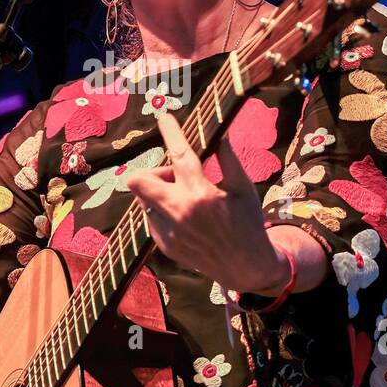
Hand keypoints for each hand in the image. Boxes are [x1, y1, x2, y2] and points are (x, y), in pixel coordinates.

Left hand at [125, 112, 291, 295]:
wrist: (246, 268)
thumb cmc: (248, 223)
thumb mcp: (243, 188)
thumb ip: (228, 158)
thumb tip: (219, 132)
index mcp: (201, 194)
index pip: (179, 155)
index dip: (171, 133)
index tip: (165, 118)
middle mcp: (179, 213)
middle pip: (137, 180)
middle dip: (152, 171)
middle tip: (175, 175)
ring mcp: (168, 232)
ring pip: (143, 200)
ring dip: (159, 192)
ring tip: (185, 198)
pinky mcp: (164, 246)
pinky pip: (151, 219)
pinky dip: (163, 211)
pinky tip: (186, 217)